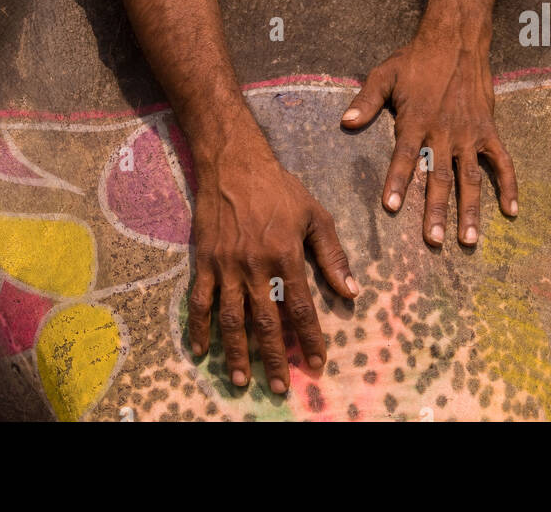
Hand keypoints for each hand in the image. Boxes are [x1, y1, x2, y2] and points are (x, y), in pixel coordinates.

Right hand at [188, 140, 357, 393]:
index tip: (316, 365)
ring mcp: (226, 265)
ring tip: (242, 380)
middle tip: (281, 387)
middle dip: (273, 357)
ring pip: (230, 319)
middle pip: (265, 321)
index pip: (300, 307)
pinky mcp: (204, 261)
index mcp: (286, 254)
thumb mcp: (315, 214)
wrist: (234, 164)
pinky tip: (202, 351)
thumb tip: (351, 291)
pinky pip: (199, 301)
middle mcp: (255, 265)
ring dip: (236, 352)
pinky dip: (199, 328)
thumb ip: (332, 255)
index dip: (309, 339)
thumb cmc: (279, 188)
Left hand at [340, 32, 517, 246]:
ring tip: (469, 240)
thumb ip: (366, 100)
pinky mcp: (488, 129)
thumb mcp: (385, 73)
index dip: (398, 182)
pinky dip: (508, 185)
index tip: (391, 208)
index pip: (404, 156)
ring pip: (470, 177)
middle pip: (439, 176)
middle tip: (432, 241)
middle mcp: (443, 130)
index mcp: (416, 119)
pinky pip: (502, 161)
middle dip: (436, 210)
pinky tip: (512, 212)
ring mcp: (469, 132)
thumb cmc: (416, 59)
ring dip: (470, 209)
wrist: (456, 39)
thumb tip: (345, 122)